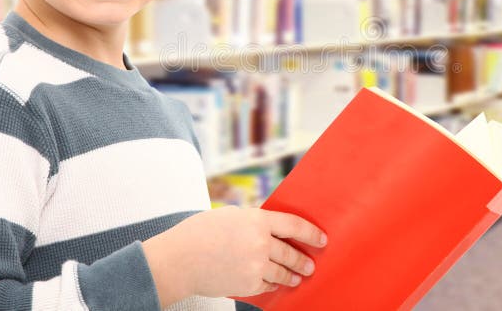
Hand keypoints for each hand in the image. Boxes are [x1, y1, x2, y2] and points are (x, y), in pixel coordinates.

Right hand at [142, 206, 326, 305]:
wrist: (179, 259)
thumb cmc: (201, 232)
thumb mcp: (231, 215)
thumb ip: (254, 220)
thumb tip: (272, 228)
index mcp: (257, 220)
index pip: (294, 226)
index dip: (311, 233)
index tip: (322, 239)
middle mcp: (260, 243)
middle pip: (291, 253)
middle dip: (303, 260)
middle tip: (310, 265)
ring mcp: (255, 266)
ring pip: (282, 273)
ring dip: (292, 276)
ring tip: (297, 277)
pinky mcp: (248, 284)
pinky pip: (267, 285)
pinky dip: (272, 284)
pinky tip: (275, 284)